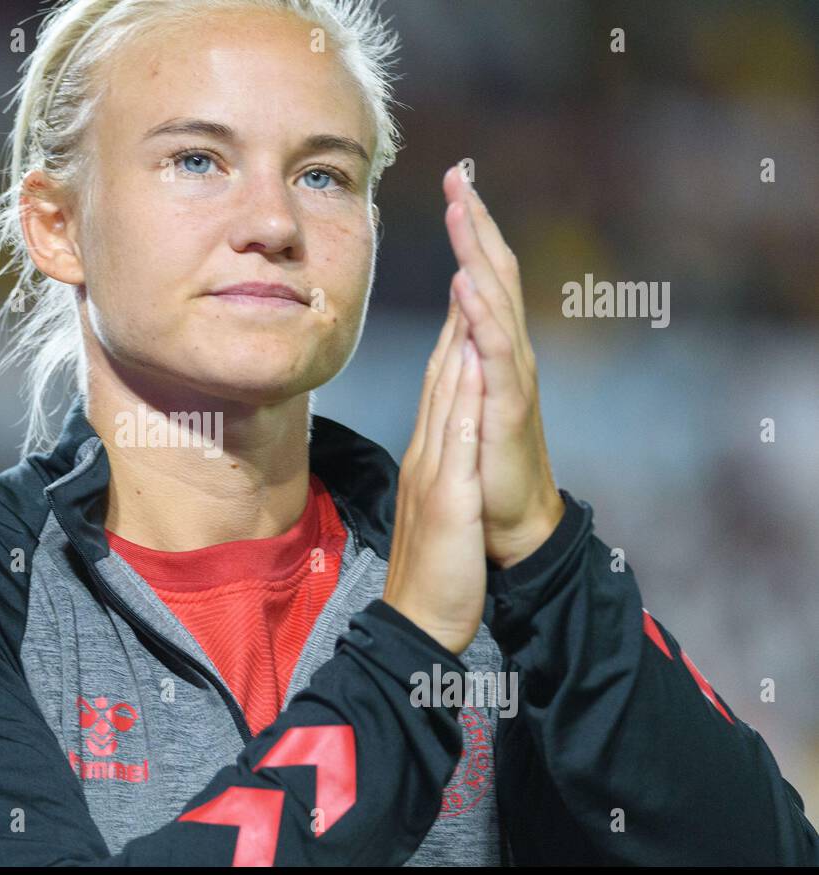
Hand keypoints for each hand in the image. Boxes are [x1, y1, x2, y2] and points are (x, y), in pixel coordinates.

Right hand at [383, 293, 485, 656]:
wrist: (420, 620)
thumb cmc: (436, 567)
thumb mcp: (440, 504)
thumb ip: (442, 461)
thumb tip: (449, 425)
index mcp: (430, 449)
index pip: (444, 374)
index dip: (457, 318)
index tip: (469, 266)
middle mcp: (427, 448)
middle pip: (441, 363)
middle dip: (456, 298)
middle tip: (467, 238)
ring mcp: (433, 467)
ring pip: (444, 386)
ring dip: (456, 327)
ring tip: (466, 268)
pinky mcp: (445, 493)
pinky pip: (454, 431)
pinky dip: (459, 389)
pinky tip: (469, 354)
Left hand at [442, 166, 563, 568]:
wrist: (512, 522)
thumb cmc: (488, 463)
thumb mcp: (466, 397)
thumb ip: (462, 351)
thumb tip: (456, 301)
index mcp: (490, 350)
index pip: (478, 277)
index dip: (467, 233)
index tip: (452, 186)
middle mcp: (506, 354)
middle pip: (491, 274)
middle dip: (474, 224)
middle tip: (459, 175)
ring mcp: (510, 377)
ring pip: (495, 301)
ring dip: (477, 254)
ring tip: (462, 210)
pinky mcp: (508, 405)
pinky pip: (494, 353)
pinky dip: (481, 316)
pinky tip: (466, 286)